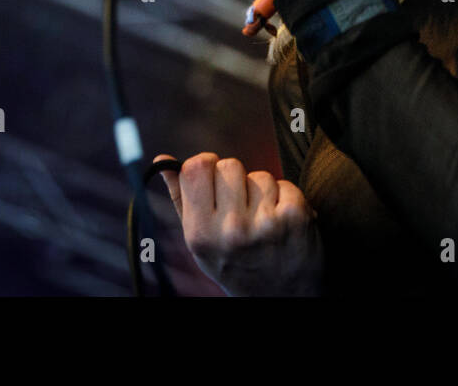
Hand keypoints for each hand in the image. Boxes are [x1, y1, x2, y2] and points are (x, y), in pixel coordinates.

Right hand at [155, 151, 322, 295]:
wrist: (280, 298)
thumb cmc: (234, 264)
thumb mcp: (200, 241)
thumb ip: (181, 199)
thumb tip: (163, 160)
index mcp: (201, 233)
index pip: (196, 166)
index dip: (206, 166)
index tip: (213, 179)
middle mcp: (231, 229)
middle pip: (229, 165)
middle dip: (235, 180)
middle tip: (240, 206)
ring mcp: (265, 224)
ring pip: (259, 175)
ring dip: (262, 191)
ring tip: (261, 219)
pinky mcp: (295, 218)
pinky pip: (285, 184)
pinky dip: (286, 198)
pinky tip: (282, 221)